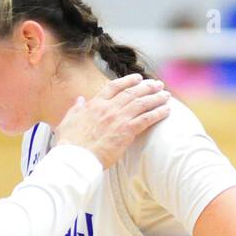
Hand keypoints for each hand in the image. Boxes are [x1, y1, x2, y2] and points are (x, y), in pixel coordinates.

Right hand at [54, 74, 170, 167]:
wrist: (76, 157)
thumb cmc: (69, 143)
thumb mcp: (68, 121)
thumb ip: (75, 109)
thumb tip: (79, 100)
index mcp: (95, 104)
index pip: (114, 87)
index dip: (128, 81)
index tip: (138, 78)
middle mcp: (109, 108)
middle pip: (132, 92)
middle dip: (147, 87)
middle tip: (158, 84)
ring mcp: (118, 119)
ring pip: (142, 103)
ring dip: (156, 98)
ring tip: (166, 95)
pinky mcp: (126, 132)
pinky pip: (146, 119)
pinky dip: (158, 113)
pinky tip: (167, 110)